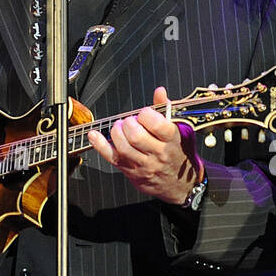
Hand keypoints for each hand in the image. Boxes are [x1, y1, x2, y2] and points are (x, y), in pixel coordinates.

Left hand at [86, 86, 203, 203]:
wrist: (180, 184)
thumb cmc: (179, 154)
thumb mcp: (181, 130)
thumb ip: (167, 110)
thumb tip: (159, 91)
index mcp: (172, 141)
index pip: (156, 124)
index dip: (146, 114)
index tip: (145, 114)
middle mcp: (158, 154)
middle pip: (136, 136)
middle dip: (129, 123)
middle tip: (131, 122)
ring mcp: (143, 165)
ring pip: (123, 147)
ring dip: (117, 132)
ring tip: (121, 128)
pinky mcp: (131, 171)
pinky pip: (112, 157)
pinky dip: (99, 145)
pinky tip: (94, 135)